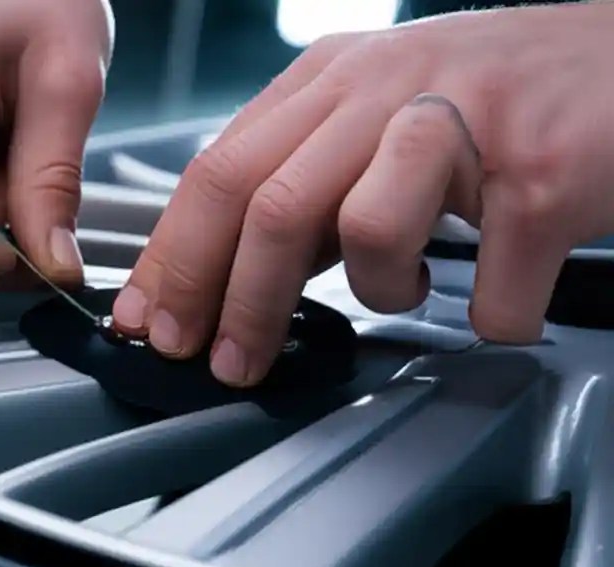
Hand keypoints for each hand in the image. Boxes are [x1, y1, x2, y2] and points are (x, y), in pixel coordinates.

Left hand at [113, 3, 613, 386]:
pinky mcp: (543, 173)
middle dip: (230, 302)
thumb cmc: (497, 98)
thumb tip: (225, 273)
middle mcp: (385, 87)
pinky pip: (486, 288)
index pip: (217, 172)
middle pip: (268, 206)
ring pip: (364, 232)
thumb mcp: (376, 115)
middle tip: (225, 363)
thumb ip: (306, 179)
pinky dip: (488, 318)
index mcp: (331, 79)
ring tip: (410, 286)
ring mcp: (467, 124)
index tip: (148, 322)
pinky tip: (498, 296)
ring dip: (378, 292)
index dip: (173, 259)